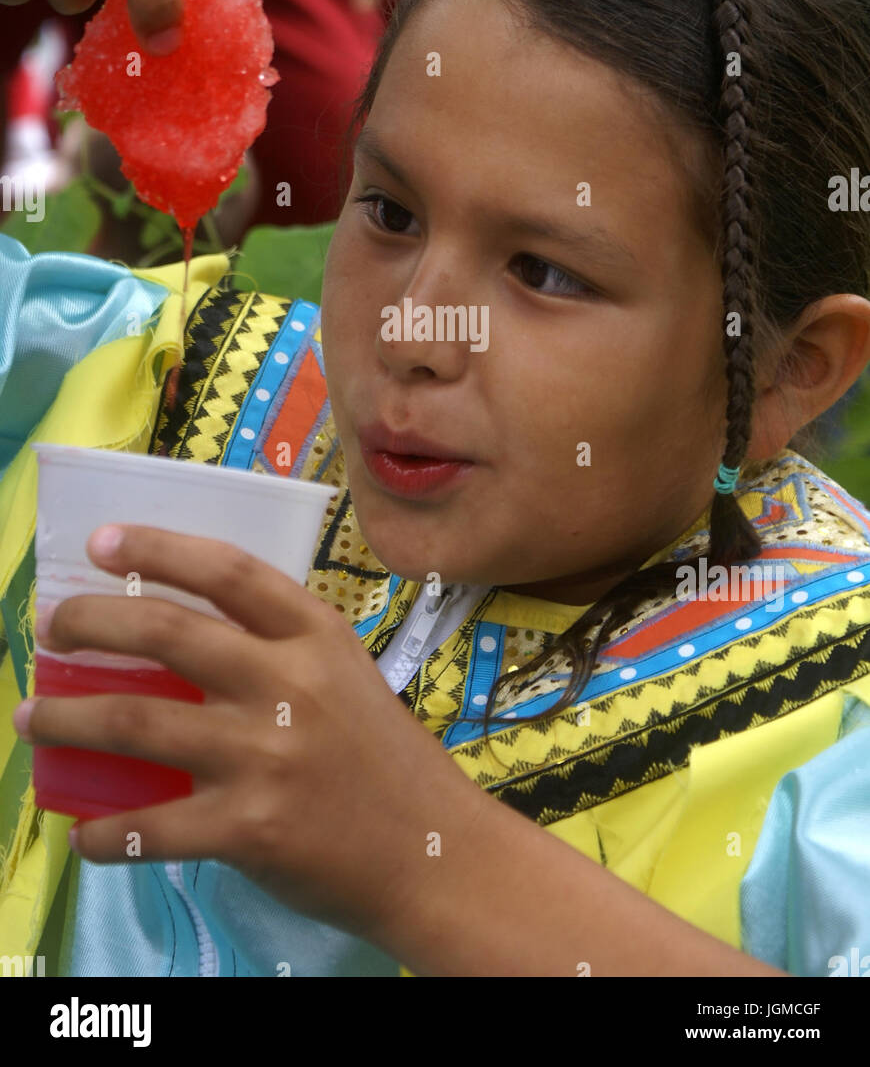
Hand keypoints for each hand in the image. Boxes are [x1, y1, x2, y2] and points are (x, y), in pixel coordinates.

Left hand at [13, 524, 487, 947]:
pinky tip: (83, 834)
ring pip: (139, 723)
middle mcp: (290, 684)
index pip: (228, 571)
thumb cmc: (382, 757)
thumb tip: (173, 643)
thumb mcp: (344, 678)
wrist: (433, 849)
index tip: (103, 543)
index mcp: (317, 636)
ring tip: (34, 717)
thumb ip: (277, 653)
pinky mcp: (250, 827)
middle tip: (52, 627)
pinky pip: (151, 827)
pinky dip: (104, 833)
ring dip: (70, 718)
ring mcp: (268, 755)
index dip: (158, 549)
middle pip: (168, 633)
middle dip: (92, 622)